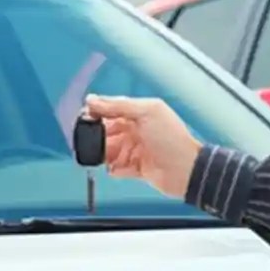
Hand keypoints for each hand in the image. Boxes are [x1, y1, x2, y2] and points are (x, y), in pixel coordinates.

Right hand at [82, 95, 202, 198]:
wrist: (185, 170)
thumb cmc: (171, 139)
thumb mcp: (145, 113)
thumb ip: (117, 106)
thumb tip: (92, 100)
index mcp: (139, 113)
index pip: (111, 109)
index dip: (97, 112)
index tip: (84, 116)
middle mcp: (136, 130)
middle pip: (107, 131)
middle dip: (98, 136)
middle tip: (92, 141)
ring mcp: (135, 149)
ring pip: (109, 150)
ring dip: (105, 154)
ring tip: (107, 157)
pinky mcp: (136, 167)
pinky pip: (117, 168)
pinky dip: (114, 169)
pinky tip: (117, 168)